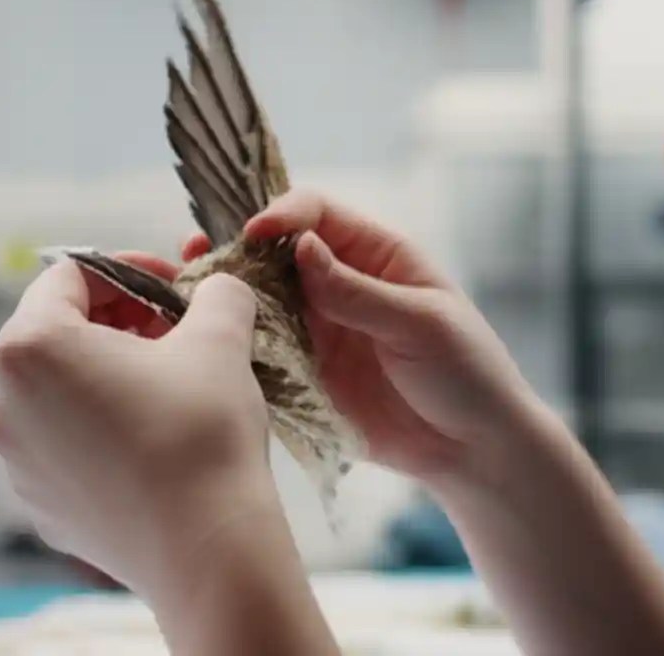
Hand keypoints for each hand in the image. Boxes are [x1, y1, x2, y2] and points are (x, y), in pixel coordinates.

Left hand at [0, 258, 279, 606]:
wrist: (206, 544)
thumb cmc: (203, 432)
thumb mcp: (221, 339)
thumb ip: (218, 294)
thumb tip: (219, 288)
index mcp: (33, 348)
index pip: (70, 277)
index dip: (131, 270)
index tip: (176, 286)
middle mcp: (6, 403)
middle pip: (60, 335)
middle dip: (121, 324)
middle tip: (179, 333)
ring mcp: (19, 461)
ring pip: (63, 393)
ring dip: (113, 377)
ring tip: (173, 388)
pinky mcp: (42, 505)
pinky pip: (70, 446)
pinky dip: (107, 429)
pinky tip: (159, 441)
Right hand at [180, 189, 550, 486]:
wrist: (475, 449)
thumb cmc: (467, 372)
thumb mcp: (420, 324)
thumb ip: (357, 291)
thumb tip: (301, 246)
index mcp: (378, 255)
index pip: (318, 213)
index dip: (283, 215)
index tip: (253, 235)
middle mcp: (342, 285)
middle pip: (278, 254)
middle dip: (239, 253)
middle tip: (197, 261)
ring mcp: (322, 330)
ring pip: (262, 302)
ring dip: (230, 300)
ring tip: (188, 300)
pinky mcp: (308, 376)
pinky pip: (264, 354)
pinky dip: (238, 348)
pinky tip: (212, 348)